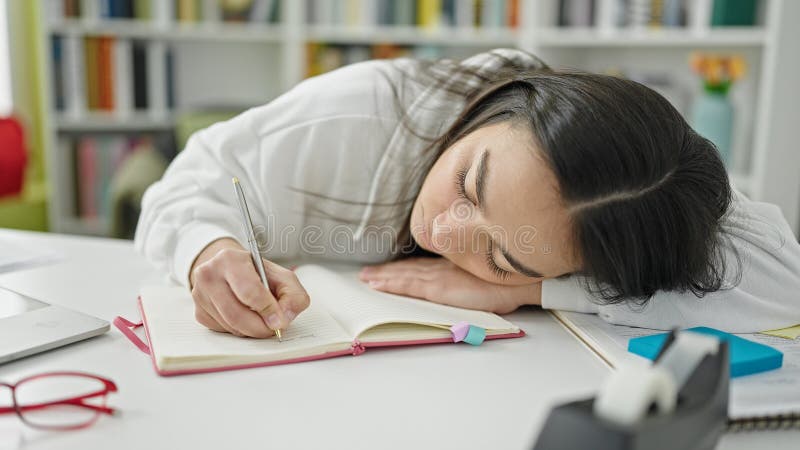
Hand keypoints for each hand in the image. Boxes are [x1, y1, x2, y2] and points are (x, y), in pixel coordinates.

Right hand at [189, 238, 309, 337]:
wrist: (231, 271)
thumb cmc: (258, 274)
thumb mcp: (282, 277)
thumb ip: (293, 295)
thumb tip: (284, 318)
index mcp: (230, 259)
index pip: (249, 290)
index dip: (267, 309)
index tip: (279, 321)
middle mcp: (209, 275)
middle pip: (236, 314)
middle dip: (260, 327)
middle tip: (273, 328)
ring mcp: (200, 294)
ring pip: (230, 326)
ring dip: (251, 330)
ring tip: (262, 321)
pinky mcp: (199, 312)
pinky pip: (223, 331)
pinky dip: (239, 330)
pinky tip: (246, 318)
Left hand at [359, 257, 540, 313]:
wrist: (520, 282)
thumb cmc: (507, 281)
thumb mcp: (482, 275)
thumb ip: (467, 277)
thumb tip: (460, 283)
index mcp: (452, 266)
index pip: (420, 267)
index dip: (401, 268)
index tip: (386, 269)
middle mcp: (441, 268)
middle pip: (407, 270)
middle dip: (386, 272)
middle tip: (366, 273)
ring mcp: (439, 277)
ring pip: (403, 276)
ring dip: (383, 277)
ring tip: (366, 279)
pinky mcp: (439, 288)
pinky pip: (408, 285)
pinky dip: (390, 284)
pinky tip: (377, 284)